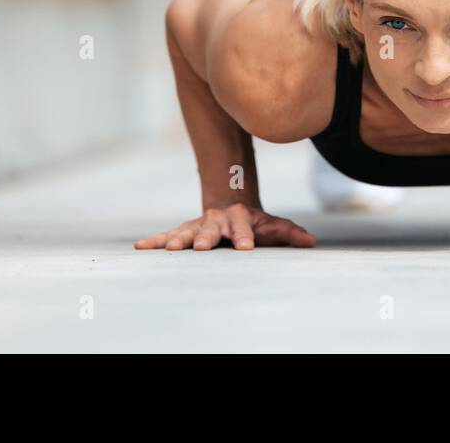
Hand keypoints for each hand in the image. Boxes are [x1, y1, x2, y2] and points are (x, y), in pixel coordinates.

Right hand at [134, 202, 316, 250]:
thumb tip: (310, 241)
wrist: (229, 201)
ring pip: (186, 231)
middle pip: (211, 230)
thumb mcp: (272, 225)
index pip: (244, 229)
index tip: (246, 248)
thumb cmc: (253, 221)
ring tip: (168, 248)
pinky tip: (139, 247)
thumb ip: (288, 233)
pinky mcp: (183, 231)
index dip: (245, 237)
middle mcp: (216, 221)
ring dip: (177, 239)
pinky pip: (166, 235)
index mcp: (239, 220)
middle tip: (201, 248)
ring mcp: (198, 225)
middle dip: (206, 239)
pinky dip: (153, 241)